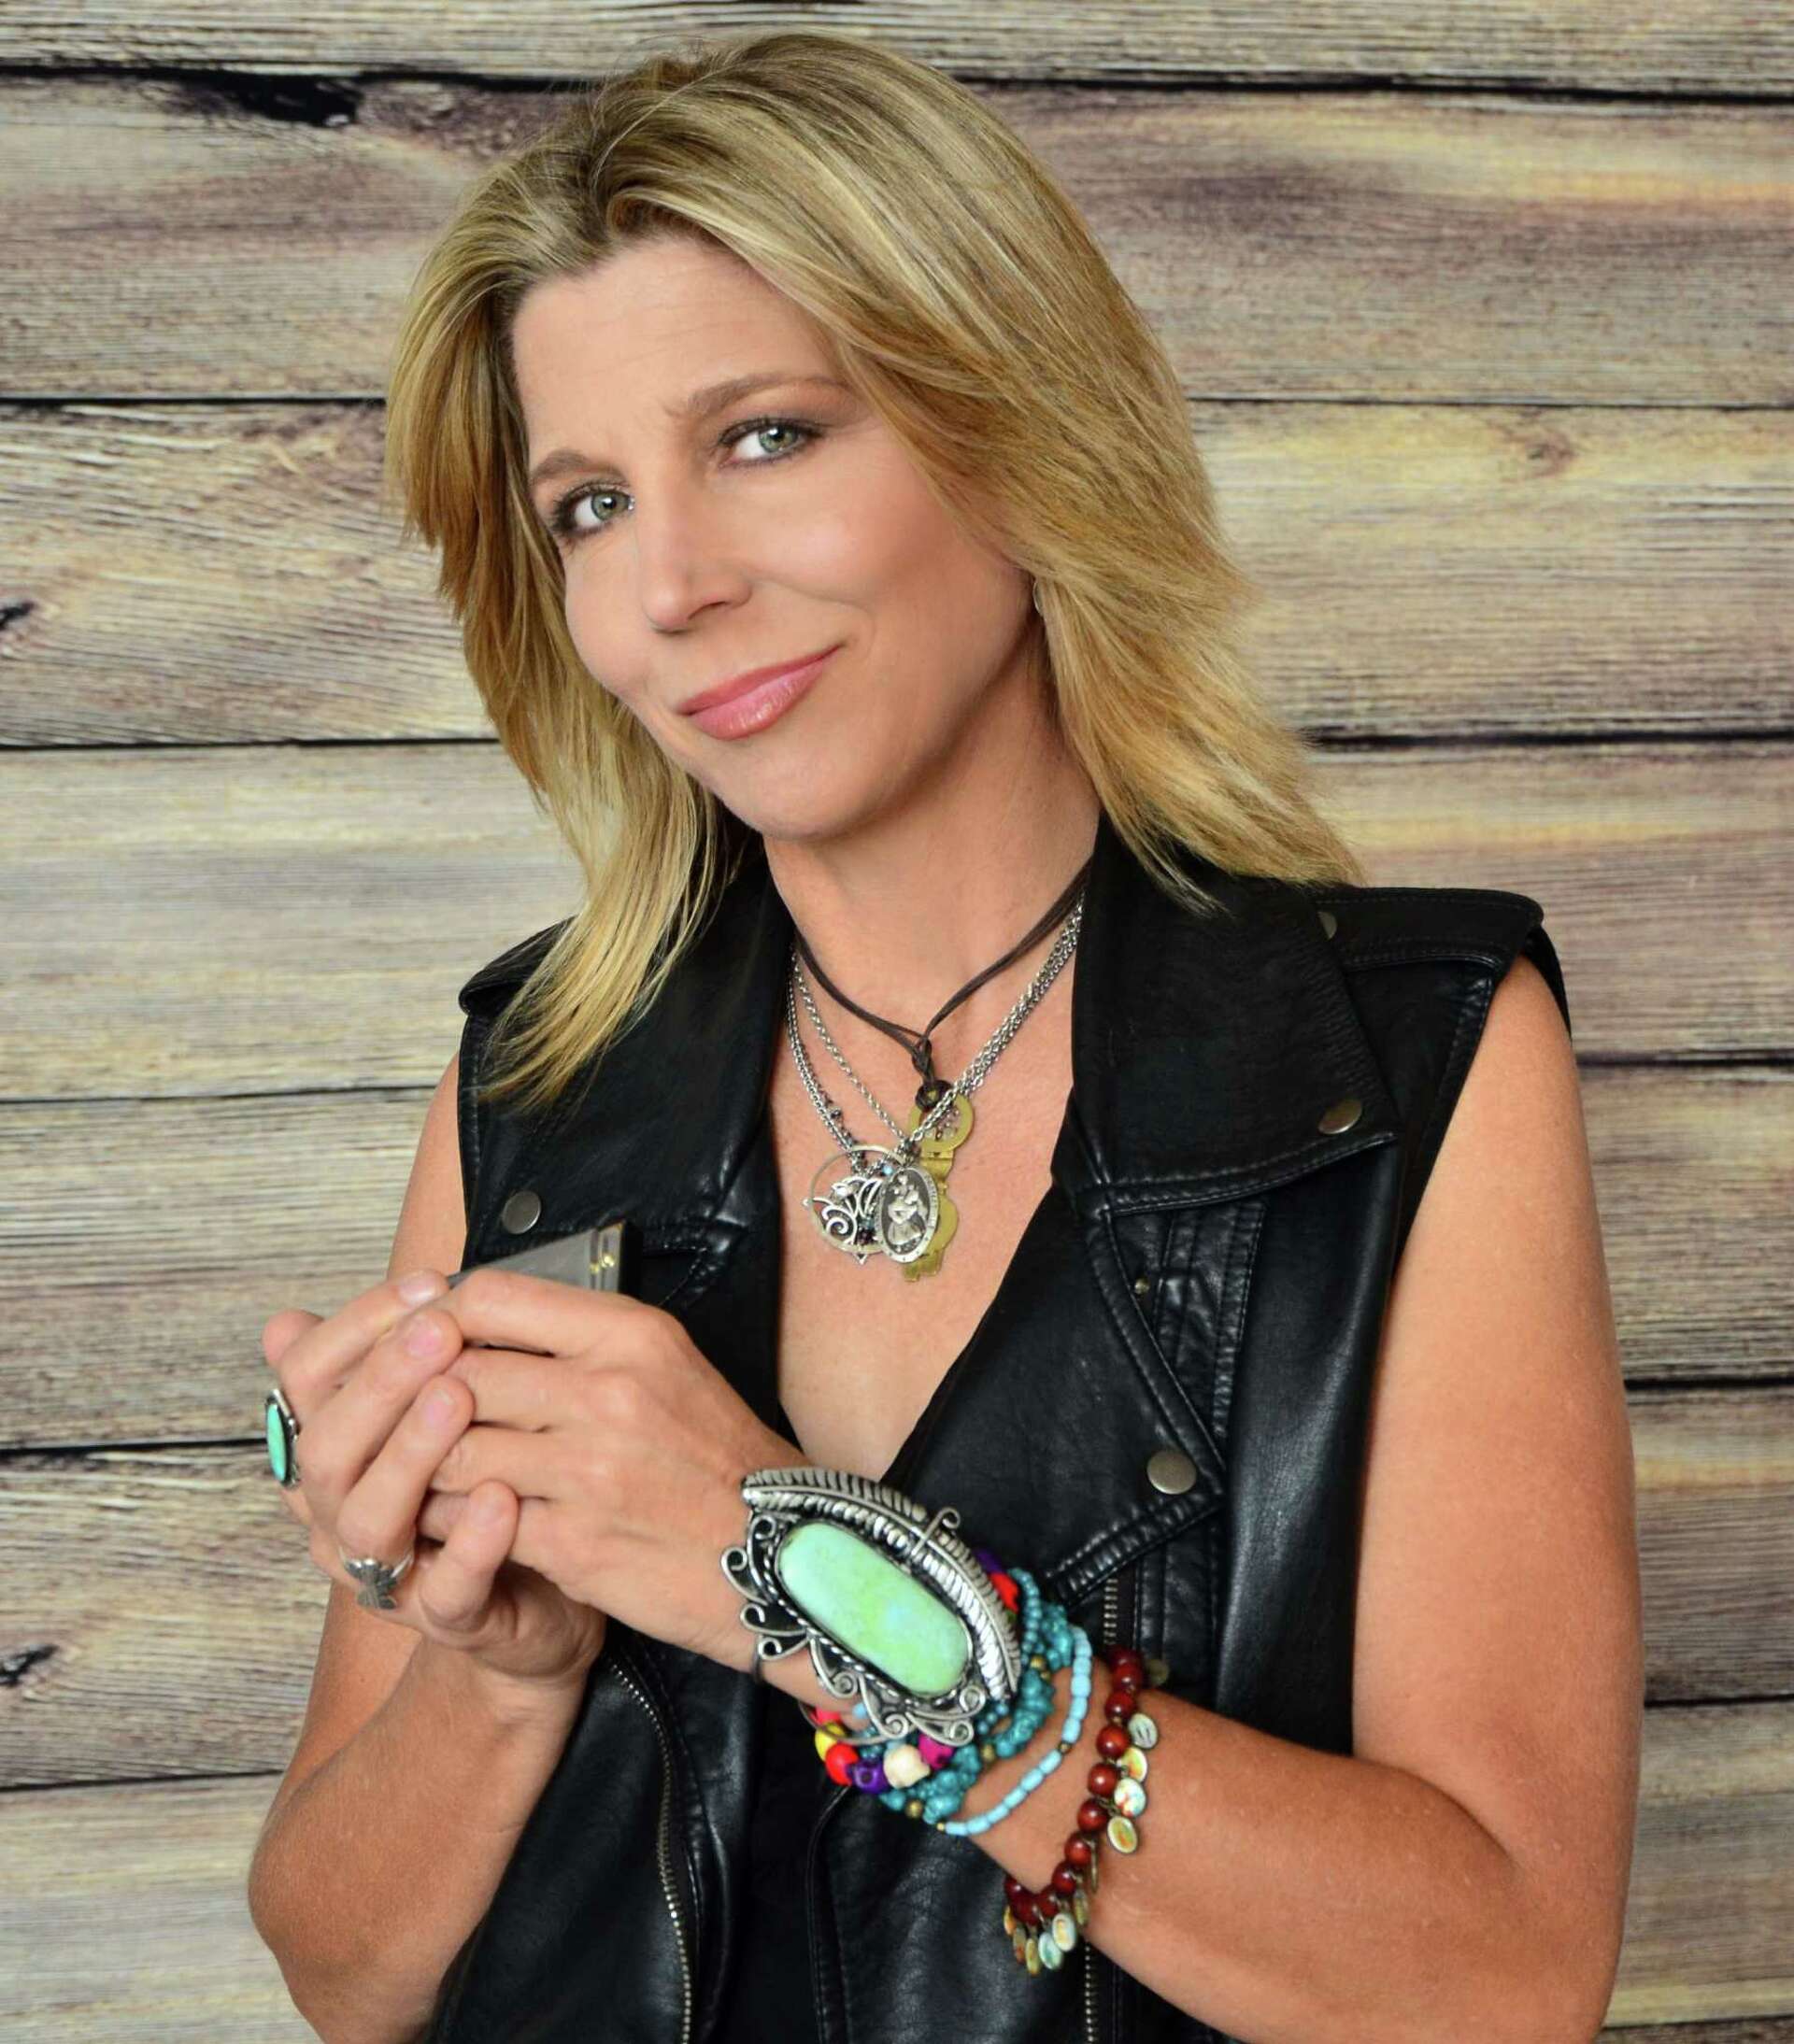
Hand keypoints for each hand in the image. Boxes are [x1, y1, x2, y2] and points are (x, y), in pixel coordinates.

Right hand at [260, 1272, 607, 1696]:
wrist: (545, 1593)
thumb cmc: (488, 1480)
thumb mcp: (444, 1406)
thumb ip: (400, 1356)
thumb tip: (295, 1314)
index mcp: (335, 1451)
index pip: (307, 1381)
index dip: (359, 1327)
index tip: (429, 1285)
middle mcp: (342, 1514)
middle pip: (328, 1447)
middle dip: (382, 1380)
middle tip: (440, 1329)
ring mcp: (390, 1572)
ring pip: (369, 1517)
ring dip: (412, 1451)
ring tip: (458, 1397)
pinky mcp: (450, 1618)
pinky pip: (448, 1587)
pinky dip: (471, 1542)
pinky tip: (501, 1496)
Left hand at [396, 1264, 809, 1672]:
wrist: (778, 1553)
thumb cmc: (713, 1458)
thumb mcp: (665, 1364)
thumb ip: (578, 1337)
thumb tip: (477, 1321)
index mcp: (629, 1335)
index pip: (490, 1299)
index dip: (435, 1321)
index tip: (419, 1341)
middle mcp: (608, 1392)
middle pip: (458, 1375)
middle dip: (418, 1400)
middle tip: (401, 1417)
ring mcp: (588, 1470)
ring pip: (453, 1451)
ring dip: (427, 1465)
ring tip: (422, 1471)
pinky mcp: (573, 1542)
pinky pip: (473, 1520)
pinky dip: (451, 1522)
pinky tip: (453, 1521)